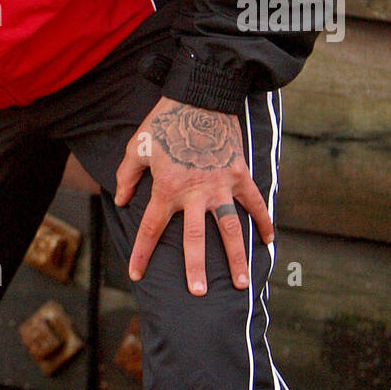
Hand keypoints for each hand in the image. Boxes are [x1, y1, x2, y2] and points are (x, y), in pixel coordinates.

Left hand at [114, 97, 273, 295]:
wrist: (199, 96)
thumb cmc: (165, 121)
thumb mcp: (137, 146)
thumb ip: (127, 175)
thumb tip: (121, 200)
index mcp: (167, 187)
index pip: (151, 228)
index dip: (141, 252)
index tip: (135, 274)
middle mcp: (195, 193)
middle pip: (194, 238)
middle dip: (194, 268)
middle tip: (197, 293)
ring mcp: (221, 185)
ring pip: (230, 228)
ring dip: (236, 256)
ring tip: (241, 283)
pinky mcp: (240, 174)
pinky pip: (255, 202)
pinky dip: (265, 221)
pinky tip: (270, 241)